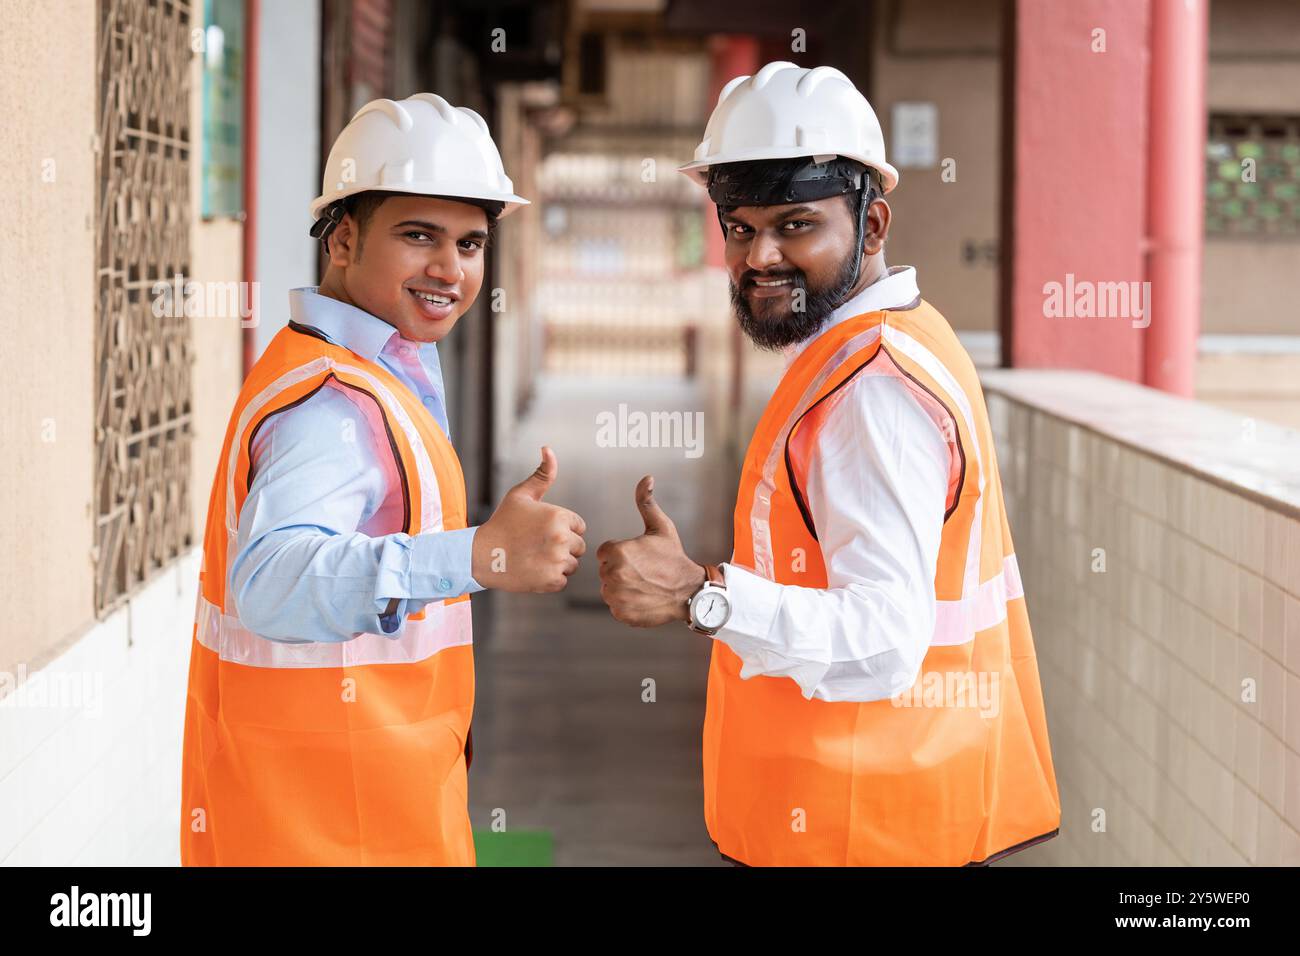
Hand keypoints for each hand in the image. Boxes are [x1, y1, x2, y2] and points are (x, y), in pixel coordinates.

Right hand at [473, 446, 586, 592]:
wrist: (483, 555)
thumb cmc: (502, 522)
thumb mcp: (521, 495)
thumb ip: (542, 474)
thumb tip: (548, 449)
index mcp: (559, 516)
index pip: (579, 527)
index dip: (562, 528)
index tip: (542, 531)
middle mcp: (561, 538)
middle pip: (578, 546)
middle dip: (563, 546)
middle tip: (537, 545)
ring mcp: (557, 561)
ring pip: (572, 564)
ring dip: (558, 563)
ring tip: (535, 557)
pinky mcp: (552, 581)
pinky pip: (562, 580)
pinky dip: (550, 579)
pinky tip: (533, 569)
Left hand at [597, 475, 705, 626]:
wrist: (690, 591)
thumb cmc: (674, 557)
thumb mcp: (661, 527)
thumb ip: (646, 502)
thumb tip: (647, 478)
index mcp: (617, 552)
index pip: (605, 552)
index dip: (622, 553)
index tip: (639, 557)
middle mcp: (612, 574)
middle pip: (605, 571)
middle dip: (621, 570)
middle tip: (643, 571)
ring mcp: (616, 596)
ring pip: (609, 589)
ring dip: (622, 587)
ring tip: (644, 584)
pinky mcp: (620, 613)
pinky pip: (615, 606)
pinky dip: (626, 604)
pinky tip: (643, 598)